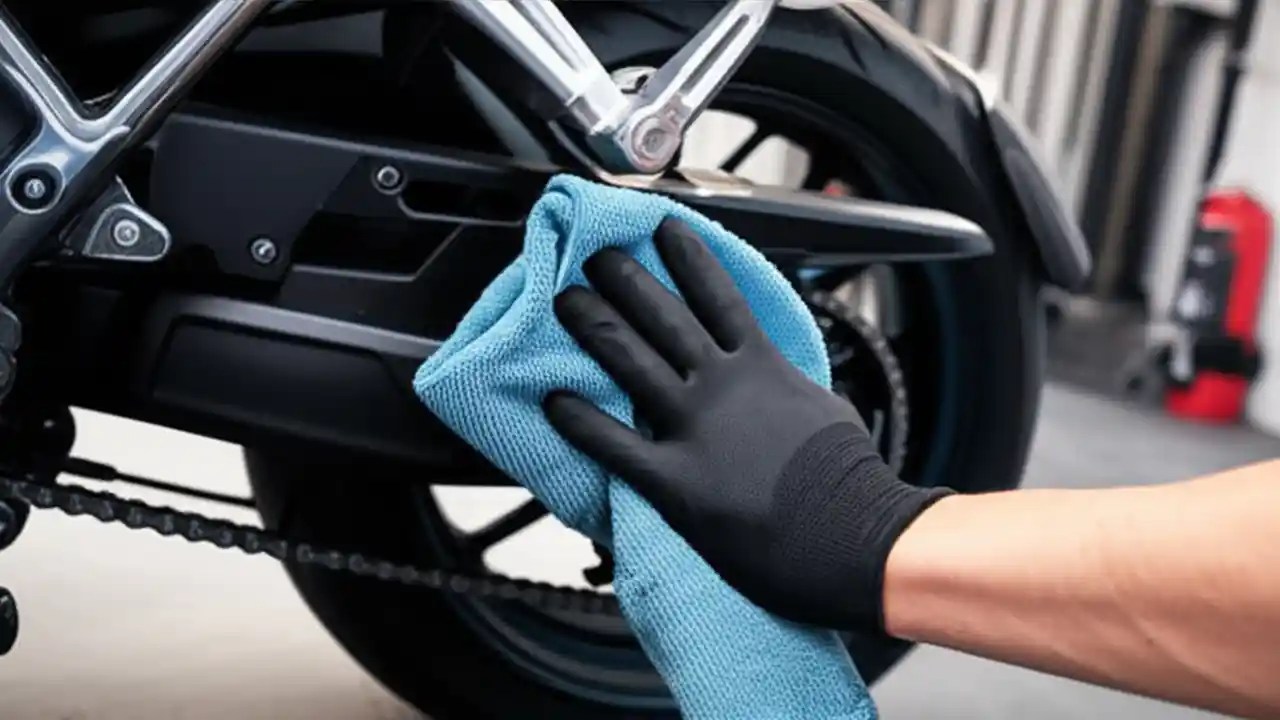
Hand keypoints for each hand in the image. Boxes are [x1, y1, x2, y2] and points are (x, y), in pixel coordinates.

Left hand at [544, 219, 949, 628]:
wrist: (852, 535)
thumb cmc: (849, 480)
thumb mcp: (827, 409)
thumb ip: (790, 388)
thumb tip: (786, 384)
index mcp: (762, 365)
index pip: (718, 295)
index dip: (688, 258)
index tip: (663, 228)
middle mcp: (722, 385)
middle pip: (661, 316)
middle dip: (623, 280)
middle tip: (596, 257)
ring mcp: (695, 427)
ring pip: (630, 360)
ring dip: (593, 325)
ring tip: (566, 301)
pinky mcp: (676, 479)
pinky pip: (614, 443)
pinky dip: (579, 421)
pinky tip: (553, 401)